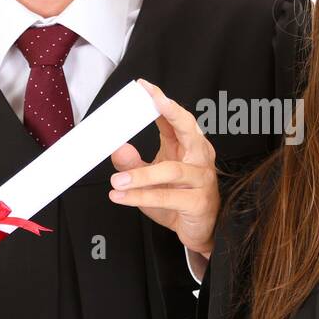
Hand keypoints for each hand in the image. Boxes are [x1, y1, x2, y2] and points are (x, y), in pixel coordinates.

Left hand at [108, 79, 219, 260]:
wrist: (199, 231)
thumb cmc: (178, 200)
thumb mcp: (148, 180)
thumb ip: (132, 163)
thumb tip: (117, 148)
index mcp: (188, 147)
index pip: (176, 118)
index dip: (161, 101)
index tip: (144, 87)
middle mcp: (199, 158)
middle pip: (188, 129)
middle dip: (170, 112)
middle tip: (152, 100)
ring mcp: (202, 179)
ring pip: (171, 170)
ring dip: (141, 175)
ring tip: (116, 180)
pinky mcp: (199, 202)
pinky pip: (168, 197)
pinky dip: (142, 197)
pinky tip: (121, 197)